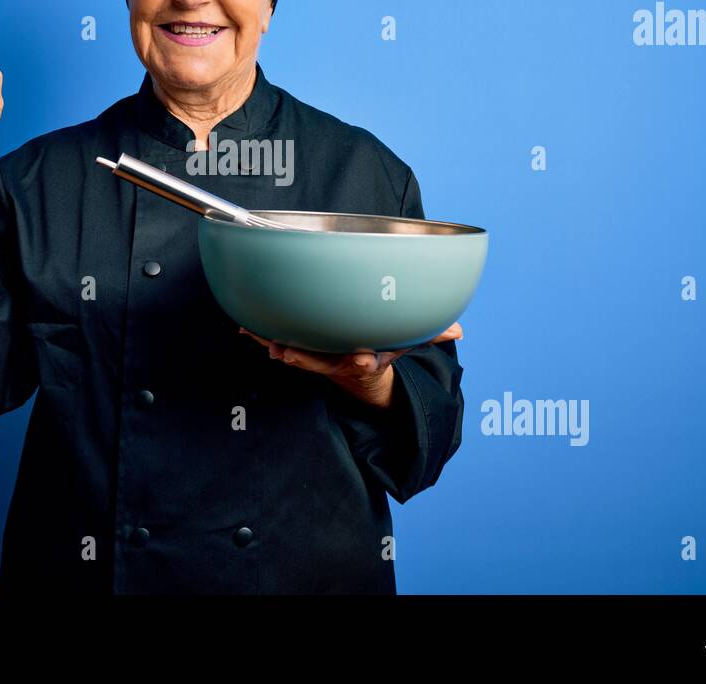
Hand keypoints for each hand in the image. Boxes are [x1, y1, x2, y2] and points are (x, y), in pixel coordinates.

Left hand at [240, 321, 462, 408]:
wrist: (361, 378)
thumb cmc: (382, 355)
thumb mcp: (405, 348)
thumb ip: (428, 336)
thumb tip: (459, 331)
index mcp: (364, 362)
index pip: (364, 363)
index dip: (361, 361)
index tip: (361, 358)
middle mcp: (338, 364)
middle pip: (320, 363)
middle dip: (304, 359)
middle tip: (287, 353)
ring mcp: (319, 361)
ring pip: (296, 356)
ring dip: (277, 349)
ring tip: (261, 341)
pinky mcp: (304, 354)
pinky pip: (282, 345)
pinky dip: (264, 336)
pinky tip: (247, 327)